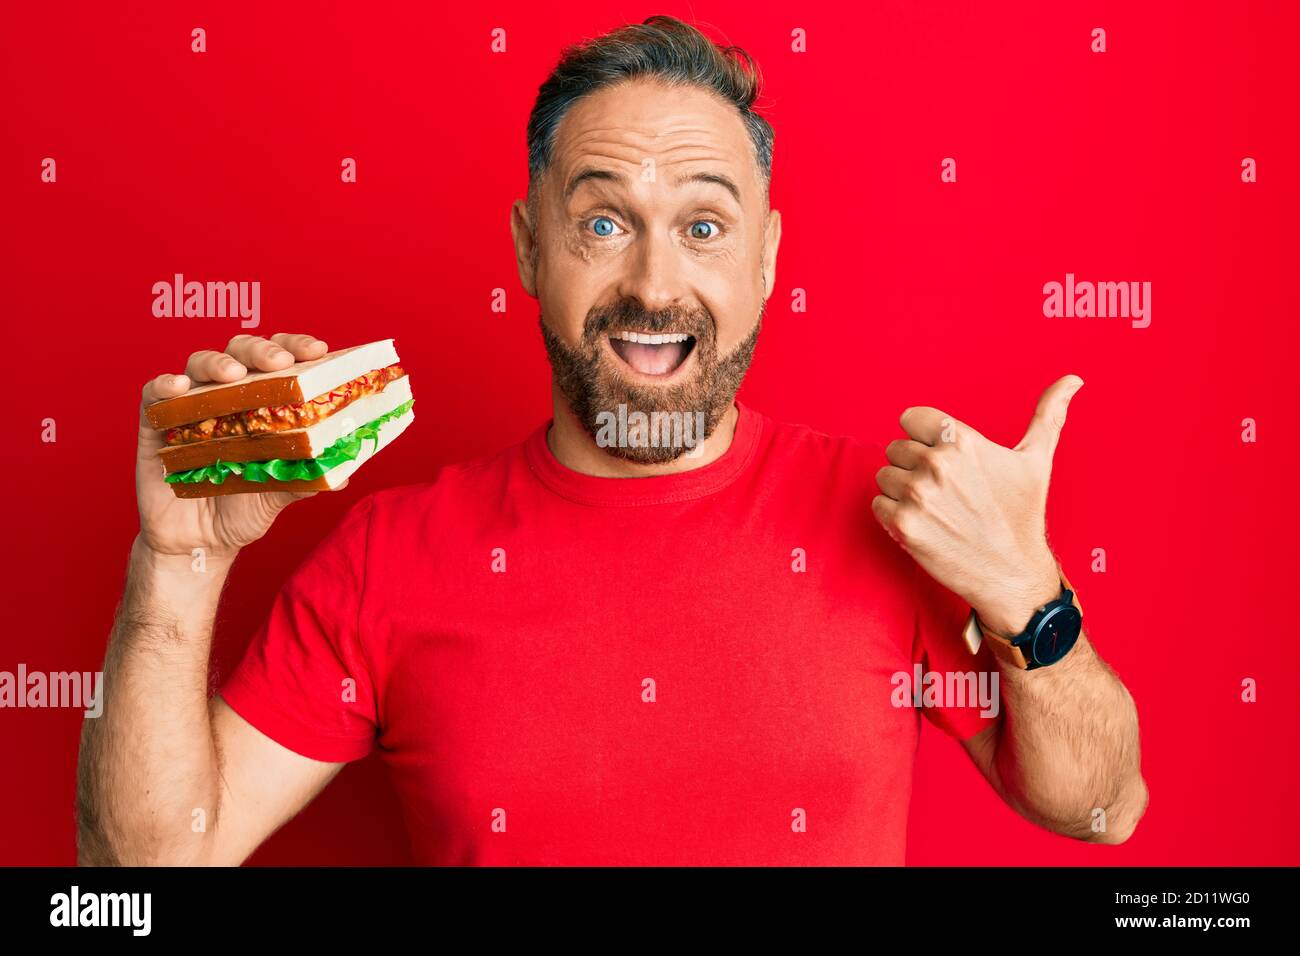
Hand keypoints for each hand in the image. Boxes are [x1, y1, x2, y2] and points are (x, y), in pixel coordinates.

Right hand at [136, 333, 341, 562]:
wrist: (200, 543)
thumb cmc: (243, 507)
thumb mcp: (279, 493)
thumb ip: (306, 478)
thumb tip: (344, 473)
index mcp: (263, 401)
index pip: (281, 359)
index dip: (297, 347)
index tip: (318, 350)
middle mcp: (228, 394)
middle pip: (242, 352)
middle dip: (261, 350)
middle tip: (279, 361)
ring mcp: (190, 405)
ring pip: (199, 364)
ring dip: (217, 363)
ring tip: (233, 374)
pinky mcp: (155, 424)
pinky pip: (153, 394)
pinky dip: (164, 385)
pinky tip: (178, 387)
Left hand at [871, 374, 1084, 636]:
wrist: (1012, 575)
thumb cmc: (1023, 515)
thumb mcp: (1036, 460)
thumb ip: (1048, 414)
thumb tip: (1074, 379)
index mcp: (962, 440)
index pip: (911, 419)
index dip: (924, 437)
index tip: (942, 458)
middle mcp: (937, 463)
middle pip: (896, 448)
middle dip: (914, 467)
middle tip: (945, 492)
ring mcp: (918, 495)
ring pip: (885, 476)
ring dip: (901, 491)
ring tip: (936, 509)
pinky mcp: (902, 525)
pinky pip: (878, 505)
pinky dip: (893, 515)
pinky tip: (924, 525)